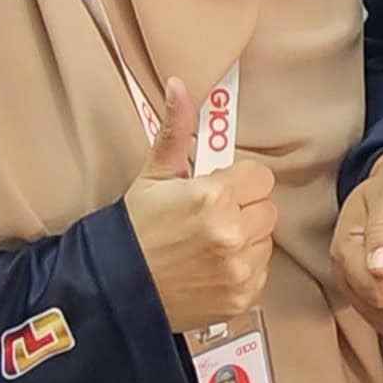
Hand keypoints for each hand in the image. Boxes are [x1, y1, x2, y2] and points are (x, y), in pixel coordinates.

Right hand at [124, 78, 278, 334]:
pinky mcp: (243, 297)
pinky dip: (243, 268)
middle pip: (267, 208)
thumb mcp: (153, 175)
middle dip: (244, 208)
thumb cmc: (135, 227)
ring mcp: (240, 269)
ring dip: (247, 238)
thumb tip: (179, 84)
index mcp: (215, 196)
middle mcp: (233, 233)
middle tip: (211, 217)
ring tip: (210, 243)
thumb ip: (176, 131)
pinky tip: (213, 267)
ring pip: (266, 239)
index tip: (217, 189)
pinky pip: (260, 271)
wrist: (115, 289)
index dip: (239, 181)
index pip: (260, 176)